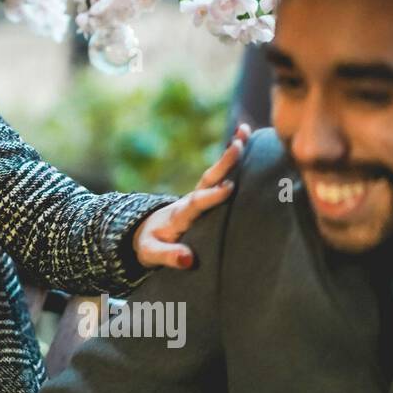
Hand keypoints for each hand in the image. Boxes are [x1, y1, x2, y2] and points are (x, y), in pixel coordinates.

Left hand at [132, 124, 251, 270]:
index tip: (228, 187)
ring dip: (229, 153)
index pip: (195, 204)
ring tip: (244, 131)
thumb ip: (167, 257)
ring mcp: (197, 195)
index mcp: (178, 216)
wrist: (146, 232)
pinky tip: (245, 139)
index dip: (210, 197)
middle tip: (238, 146)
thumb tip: (188, 260)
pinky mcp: (205, 195)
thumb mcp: (151, 254)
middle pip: (207, 180)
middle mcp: (189, 201)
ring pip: (215, 173)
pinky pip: (220, 175)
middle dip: (223, 164)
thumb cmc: (150, 245)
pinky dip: (232, 159)